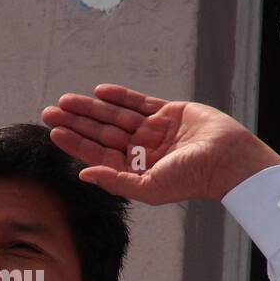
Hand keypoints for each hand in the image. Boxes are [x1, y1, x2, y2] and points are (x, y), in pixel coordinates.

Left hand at [40, 83, 279, 202]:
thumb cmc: (192, 179)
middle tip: (50, 112)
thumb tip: (82, 174)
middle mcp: (142, 151)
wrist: (229, 159)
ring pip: (116, 116)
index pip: (98, 154)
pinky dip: (120, 97)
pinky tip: (100, 93)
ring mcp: (155, 131)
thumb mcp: (149, 187)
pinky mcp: (170, 113)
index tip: (54, 132)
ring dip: (92, 108)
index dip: (76, 143)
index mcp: (136, 170)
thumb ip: (116, 181)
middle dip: (77, 122)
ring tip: (67, 100)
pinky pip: (140, 102)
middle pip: (102, 133)